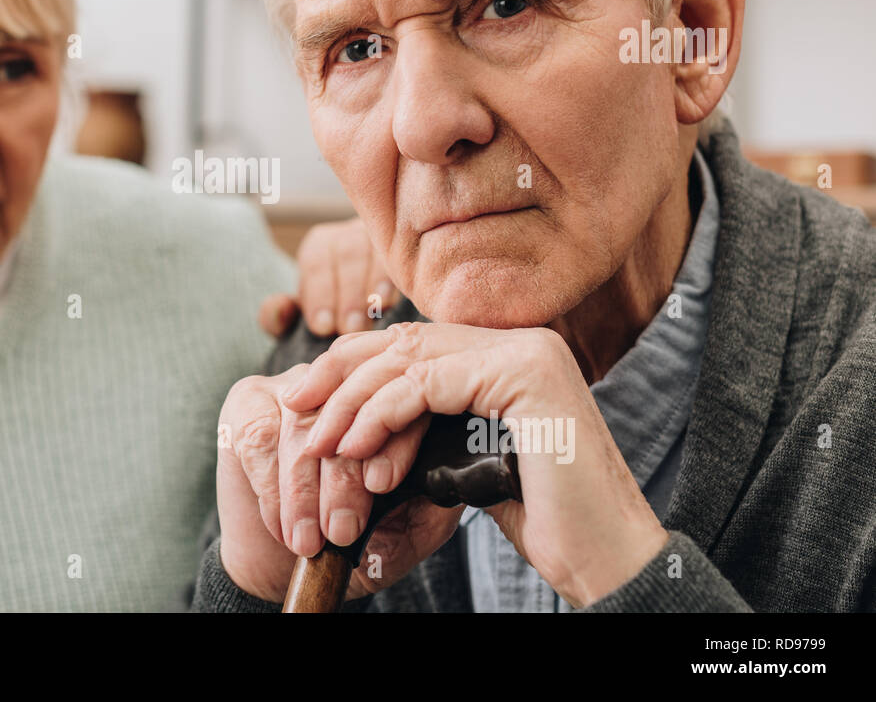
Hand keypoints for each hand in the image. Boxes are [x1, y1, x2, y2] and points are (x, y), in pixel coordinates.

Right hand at [215, 363, 457, 602]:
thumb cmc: (357, 541)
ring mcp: (298, 384)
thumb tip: (446, 473)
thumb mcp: (408, 527)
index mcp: (396, 398)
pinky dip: (270, 486)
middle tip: (342, 530)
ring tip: (309, 539)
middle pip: (349, 410)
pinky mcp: (249, 398)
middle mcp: (347, 380)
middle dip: (343, 478)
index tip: (383, 486)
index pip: (404, 395)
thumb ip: (431, 498)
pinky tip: (281, 523)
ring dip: (303, 490)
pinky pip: (259, 434)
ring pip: (302, 426)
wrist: (288, 563)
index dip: (393, 438)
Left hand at [257, 218, 397, 337]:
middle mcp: (350, 234)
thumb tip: (277, 308)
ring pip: (376, 250)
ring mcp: (383, 237)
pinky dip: (396, 277)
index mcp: (321, 245)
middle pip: (348, 254)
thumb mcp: (299, 317)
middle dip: (348, 292)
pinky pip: (402, 254)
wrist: (370, 308)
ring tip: (372, 315)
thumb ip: (276, 316)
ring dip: (374, 284)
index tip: (323, 327)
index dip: (319, 294)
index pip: (316, 262)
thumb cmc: (331, 314)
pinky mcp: (408, 246)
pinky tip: (393, 299)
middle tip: (350, 328)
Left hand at [288, 323, 668, 607]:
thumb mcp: (466, 456)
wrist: (602, 558)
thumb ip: (429, 423)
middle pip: (405, 340)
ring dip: (354, 402)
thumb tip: (359, 417)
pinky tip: (356, 447)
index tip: (307, 397)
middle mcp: (521, 339)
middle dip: (340, 373)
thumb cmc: (540, 516)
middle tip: (295, 405)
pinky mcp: (525, 373)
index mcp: (508, 352)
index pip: (414, 343)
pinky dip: (383, 414)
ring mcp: (527, 350)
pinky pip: (427, 384)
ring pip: (410, 359)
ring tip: (321, 443)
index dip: (354, 365)